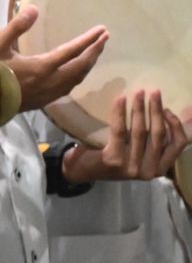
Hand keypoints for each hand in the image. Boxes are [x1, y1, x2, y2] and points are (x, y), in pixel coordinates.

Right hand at [0, 5, 107, 112]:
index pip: (72, 51)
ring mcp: (50, 93)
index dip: (89, 40)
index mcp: (42, 66)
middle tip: (105, 38)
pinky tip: (78, 72)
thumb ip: (17, 26)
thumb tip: (34, 9)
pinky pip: (70, 87)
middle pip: (81, 66)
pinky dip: (80, 76)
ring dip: (89, 64)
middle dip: (95, 51)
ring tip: (96, 53)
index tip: (102, 30)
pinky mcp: (45, 100)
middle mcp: (51, 81)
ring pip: (78, 78)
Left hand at [63, 90, 190, 184]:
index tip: (168, 108)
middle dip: (156, 110)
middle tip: (154, 91)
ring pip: (140, 131)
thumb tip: (162, 112)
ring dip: (140, 108)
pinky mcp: (114, 159)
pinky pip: (120, 130)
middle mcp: (149, 170)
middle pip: (159, 134)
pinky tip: (120, 99)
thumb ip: (151, 142)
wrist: (83, 170)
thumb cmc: (114, 158)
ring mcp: (132, 166)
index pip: (178, 144)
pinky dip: (120, 112)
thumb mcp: (139, 154)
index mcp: (160, 168)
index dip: (176, 124)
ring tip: (139, 92)